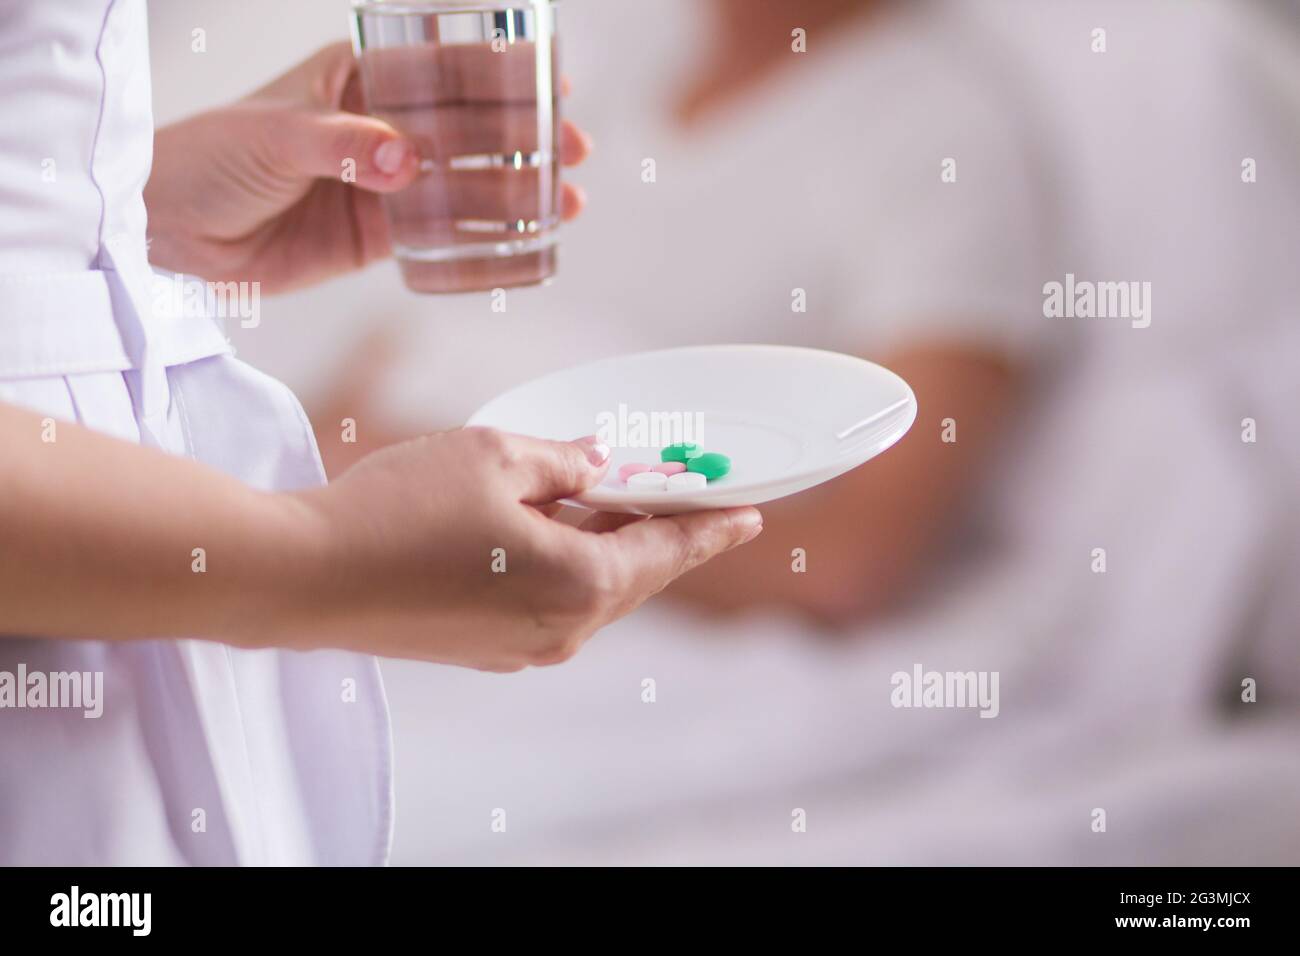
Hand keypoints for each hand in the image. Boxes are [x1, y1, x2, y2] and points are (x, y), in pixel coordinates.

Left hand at [144, 42, 590, 293]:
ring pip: (467, 183)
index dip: (500, 73)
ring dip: (518, 191)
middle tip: (573, 149)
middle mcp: (382, 127)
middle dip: (526, 137)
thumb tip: (408, 162)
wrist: (175, 230)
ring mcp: (385, 183)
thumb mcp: (275, 138)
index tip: (552, 79)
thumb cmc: (213, 158)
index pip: (442, 69)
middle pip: (470, 127)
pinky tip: (524, 241)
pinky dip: (484, 239)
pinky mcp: (380, 234)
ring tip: (567, 200)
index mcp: (359, 81)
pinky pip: (443, 234)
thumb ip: (343, 147)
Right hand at [277, 428, 763, 670]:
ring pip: (593, 589)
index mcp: (582, 582)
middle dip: (662, 530)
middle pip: (636, 574)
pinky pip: (553, 603)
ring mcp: (525, 648)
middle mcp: (565, 629)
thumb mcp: (494, 456)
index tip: (752, 513)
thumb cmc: (398, 512)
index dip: (714, 524)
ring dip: (610, 545)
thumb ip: (564, 461)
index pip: (671, 550)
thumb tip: (596, 465)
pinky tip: (555, 528)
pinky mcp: (488, 650)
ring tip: (617, 500)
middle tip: (686, 493)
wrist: (305, 578)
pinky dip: (568, 565)